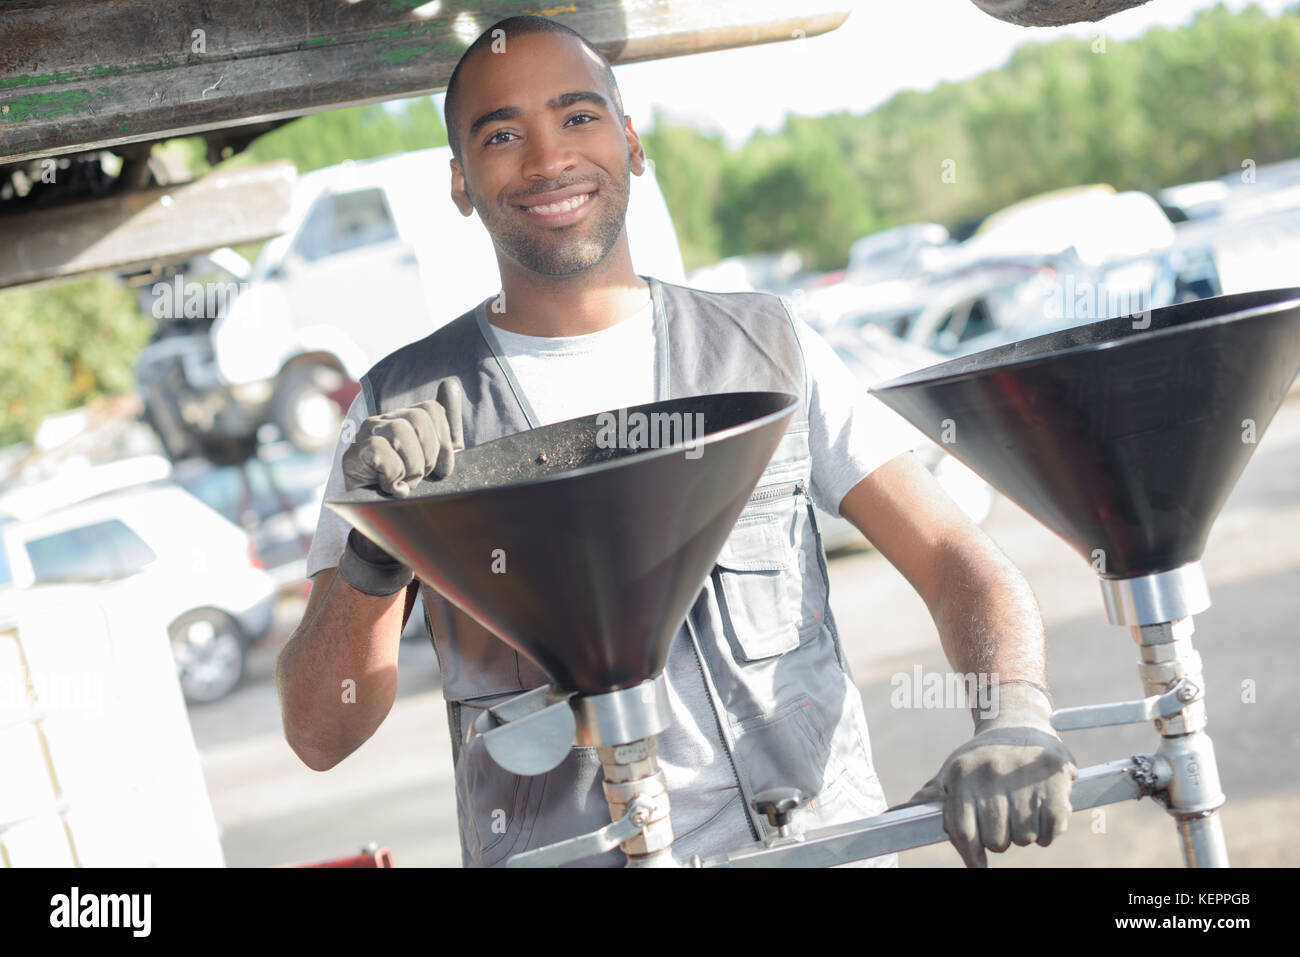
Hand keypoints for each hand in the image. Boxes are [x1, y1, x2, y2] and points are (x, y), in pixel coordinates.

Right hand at [342, 378, 464, 496]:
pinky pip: (381, 452)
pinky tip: (390, 487)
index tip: (443, 469)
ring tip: (405, 482)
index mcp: (404, 419)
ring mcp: (365, 434)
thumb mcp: (435, 456)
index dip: (445, 441)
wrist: (378, 516)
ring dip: (412, 467)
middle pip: (419, 419)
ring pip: (400, 432)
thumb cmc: (407, 485)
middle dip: (429, 455)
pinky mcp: (352, 454)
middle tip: (421, 477)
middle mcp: (383, 420)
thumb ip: (446, 425)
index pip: (432, 409)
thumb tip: (451, 382)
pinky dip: (393, 474)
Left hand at [889, 682, 1076, 867]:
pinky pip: (1050, 831)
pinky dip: (1048, 832)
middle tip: (1002, 819)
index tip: (978, 865)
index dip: (971, 854)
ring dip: (1024, 835)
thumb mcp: (950, 773)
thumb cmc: (978, 759)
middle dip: (999, 839)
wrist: (1019, 723)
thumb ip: (926, 799)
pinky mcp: (1057, 781)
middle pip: (996, 841)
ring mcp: (1025, 778)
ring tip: (1020, 810)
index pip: (963, 831)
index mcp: (962, 775)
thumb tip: (885, 819)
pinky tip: (1041, 813)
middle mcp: (991, 774)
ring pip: (1024, 839)